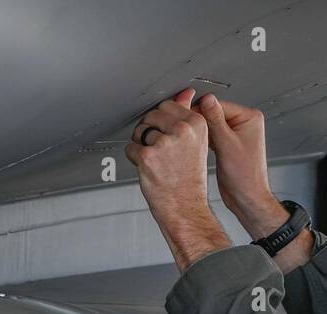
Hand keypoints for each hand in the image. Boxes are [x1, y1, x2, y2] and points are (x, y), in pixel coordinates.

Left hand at [125, 89, 213, 229]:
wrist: (186, 206)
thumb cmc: (189, 178)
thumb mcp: (196, 141)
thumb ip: (187, 114)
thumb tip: (185, 93)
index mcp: (196, 123)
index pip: (166, 105)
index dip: (162, 122)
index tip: (167, 136)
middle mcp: (182, 131)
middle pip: (150, 116)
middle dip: (150, 131)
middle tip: (161, 151)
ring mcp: (164, 143)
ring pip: (139, 132)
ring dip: (141, 146)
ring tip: (157, 161)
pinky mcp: (147, 157)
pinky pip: (130, 148)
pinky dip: (135, 158)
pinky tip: (150, 169)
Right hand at [192, 95, 283, 237]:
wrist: (246, 198)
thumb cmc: (245, 176)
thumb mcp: (227, 144)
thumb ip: (216, 121)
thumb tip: (207, 100)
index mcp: (249, 118)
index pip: (220, 105)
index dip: (202, 110)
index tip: (186, 116)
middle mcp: (244, 124)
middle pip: (215, 114)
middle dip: (201, 121)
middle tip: (185, 128)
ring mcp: (235, 134)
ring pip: (212, 125)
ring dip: (201, 131)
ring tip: (190, 138)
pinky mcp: (227, 145)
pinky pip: (212, 135)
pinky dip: (203, 139)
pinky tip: (195, 145)